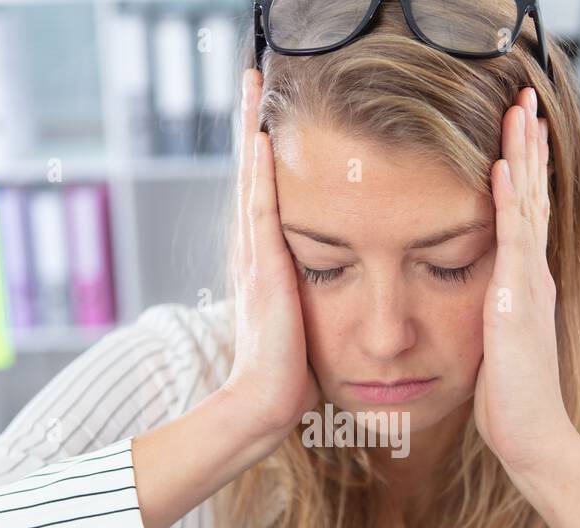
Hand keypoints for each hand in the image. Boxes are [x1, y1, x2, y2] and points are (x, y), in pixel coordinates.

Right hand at [220, 68, 319, 442]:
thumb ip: (308, 298)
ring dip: (251, 130)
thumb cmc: (288, 373)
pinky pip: (263, 210)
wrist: (265, 402)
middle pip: (250, 171)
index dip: (261, 151)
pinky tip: (264, 139)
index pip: (262, 192)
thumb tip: (329, 292)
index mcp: (263, 260)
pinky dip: (261, 173)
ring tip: (250, 85)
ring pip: (252, 178)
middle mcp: (252, 250)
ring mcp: (254, 257)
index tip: (265, 112)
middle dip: (250, 123)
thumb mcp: (302, 323)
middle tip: (251, 74)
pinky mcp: (264, 270)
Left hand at [473, 87, 574, 476]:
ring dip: (522, 156)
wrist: (531, 434)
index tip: (518, 131)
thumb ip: (490, 315)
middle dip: (528, 147)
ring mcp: (530, 284)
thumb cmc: (510, 400)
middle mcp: (533, 275)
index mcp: (525, 284)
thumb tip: (477, 304)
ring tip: (520, 112)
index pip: (526, 215)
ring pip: (528, 205)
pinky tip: (502, 166)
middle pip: (533, 196)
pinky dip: (509, 199)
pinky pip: (513, 238)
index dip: (523, 171)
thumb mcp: (495, 345)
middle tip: (525, 100)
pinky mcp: (518, 300)